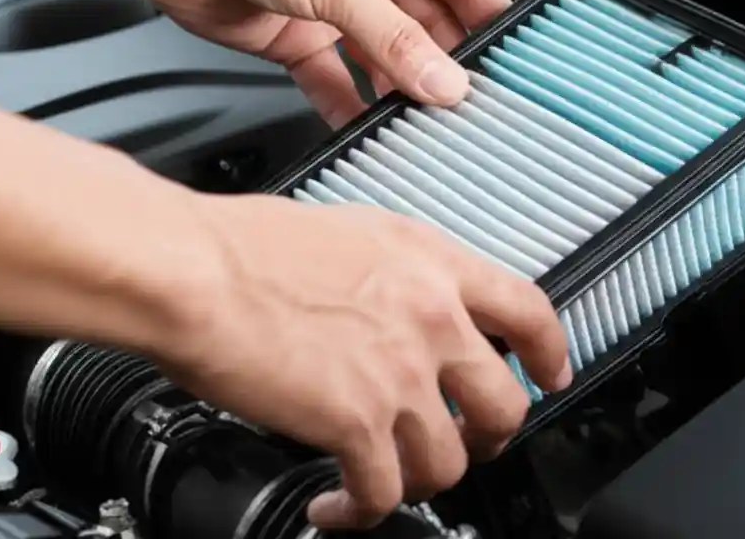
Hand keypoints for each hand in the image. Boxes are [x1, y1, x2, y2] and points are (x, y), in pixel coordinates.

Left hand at [130, 0, 509, 127]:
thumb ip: (394, 39)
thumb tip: (443, 80)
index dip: (488, 15)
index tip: (510, 58)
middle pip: (424, 23)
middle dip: (443, 63)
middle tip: (466, 103)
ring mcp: (329, 3)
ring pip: (381, 56)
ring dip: (398, 90)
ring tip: (422, 123)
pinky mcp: (294, 36)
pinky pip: (334, 79)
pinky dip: (348, 105)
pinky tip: (365, 128)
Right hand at [156, 195, 571, 529]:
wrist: (194, 272)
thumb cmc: (245, 247)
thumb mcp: (350, 233)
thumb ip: (395, 275)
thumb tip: (400, 310)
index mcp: (431, 262)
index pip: (528, 310)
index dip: (550, 352)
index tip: (550, 375)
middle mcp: (431, 317)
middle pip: (504, 405)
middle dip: (486, 438)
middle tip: (461, 445)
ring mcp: (401, 373)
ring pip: (448, 461)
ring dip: (420, 481)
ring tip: (384, 479)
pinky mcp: (357, 422)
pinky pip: (385, 493)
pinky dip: (362, 511)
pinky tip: (336, 504)